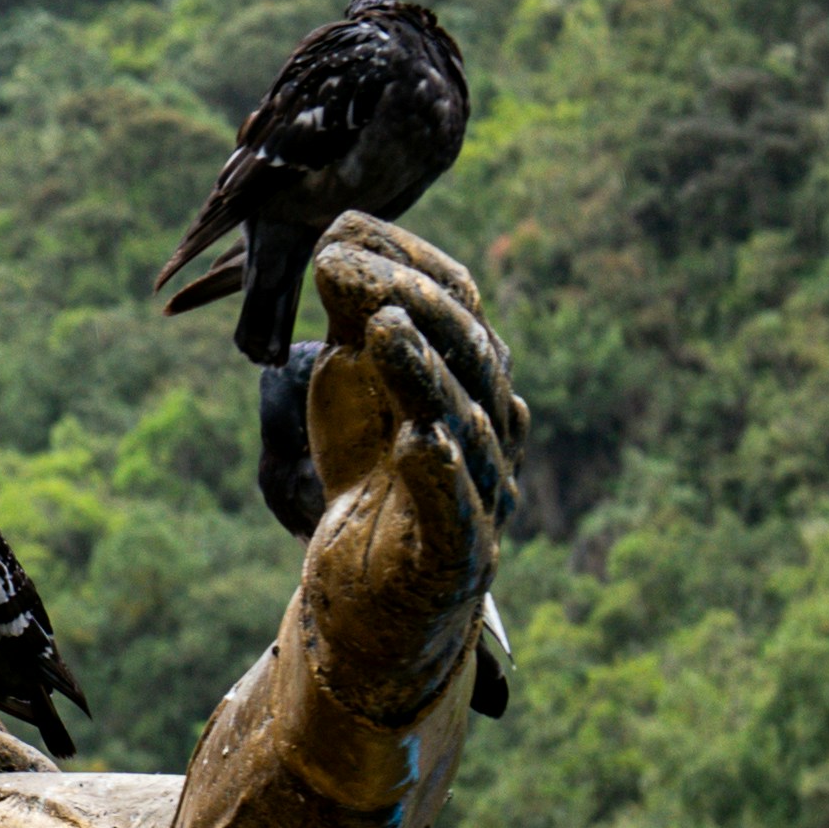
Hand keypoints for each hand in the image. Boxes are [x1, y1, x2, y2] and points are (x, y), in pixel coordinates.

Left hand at [287, 219, 521, 717]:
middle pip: (468, 358)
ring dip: (425, 374)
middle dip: (414, 307)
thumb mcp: (354, 387)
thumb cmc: (372, 475)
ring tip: (385, 327)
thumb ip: (354, 320)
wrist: (372, 597)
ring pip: (464, 424)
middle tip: (350, 272)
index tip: (345, 230)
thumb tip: (336, 242)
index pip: (459, 307)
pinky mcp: (458, 555)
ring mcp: (483, 493)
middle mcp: (491, 428)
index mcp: (474, 378)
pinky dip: (441, 474)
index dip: (409, 265)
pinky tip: (419, 441)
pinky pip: (457, 509)